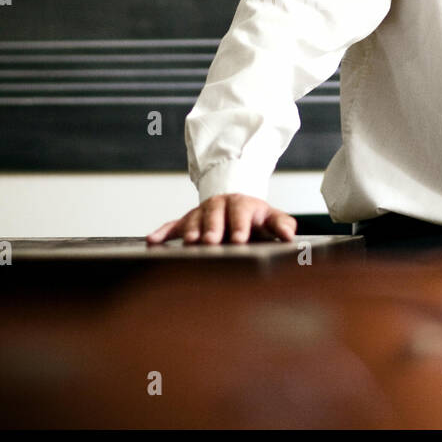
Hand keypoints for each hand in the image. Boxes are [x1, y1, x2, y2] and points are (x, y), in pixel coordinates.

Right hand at [145, 193, 296, 244]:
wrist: (234, 199)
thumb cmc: (254, 216)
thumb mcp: (270, 217)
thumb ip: (281, 224)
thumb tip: (289, 235)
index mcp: (241, 205)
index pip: (240, 213)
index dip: (239, 225)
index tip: (239, 238)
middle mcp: (219, 207)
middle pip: (214, 215)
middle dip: (212, 228)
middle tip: (211, 241)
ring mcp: (201, 213)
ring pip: (194, 220)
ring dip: (190, 230)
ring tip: (190, 242)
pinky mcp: (186, 221)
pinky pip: (172, 226)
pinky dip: (162, 233)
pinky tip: (152, 241)